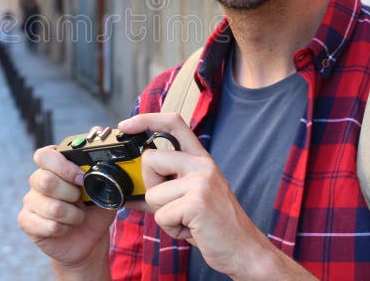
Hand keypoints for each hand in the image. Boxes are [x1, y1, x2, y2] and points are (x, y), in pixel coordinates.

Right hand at [18, 141, 114, 278]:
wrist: (89, 240)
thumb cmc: (93, 211)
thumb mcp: (103, 190)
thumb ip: (100, 172)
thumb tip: (99, 149)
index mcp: (54, 166)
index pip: (45, 155)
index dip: (64, 166)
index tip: (82, 178)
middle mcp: (38, 180)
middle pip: (46, 180)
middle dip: (71, 194)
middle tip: (80, 201)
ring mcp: (30, 200)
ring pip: (52, 207)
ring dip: (73, 216)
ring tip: (77, 217)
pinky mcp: (26, 220)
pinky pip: (48, 225)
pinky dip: (64, 229)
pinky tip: (65, 228)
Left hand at [119, 113, 313, 279]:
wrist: (243, 250)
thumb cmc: (214, 225)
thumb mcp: (190, 198)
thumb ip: (163, 189)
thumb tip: (129, 193)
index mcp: (200, 159)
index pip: (173, 123)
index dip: (146, 119)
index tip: (125, 125)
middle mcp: (202, 164)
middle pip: (150, 159)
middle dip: (150, 186)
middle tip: (171, 204)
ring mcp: (201, 181)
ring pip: (152, 194)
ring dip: (163, 215)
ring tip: (186, 220)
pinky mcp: (197, 202)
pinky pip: (161, 215)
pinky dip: (171, 228)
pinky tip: (191, 229)